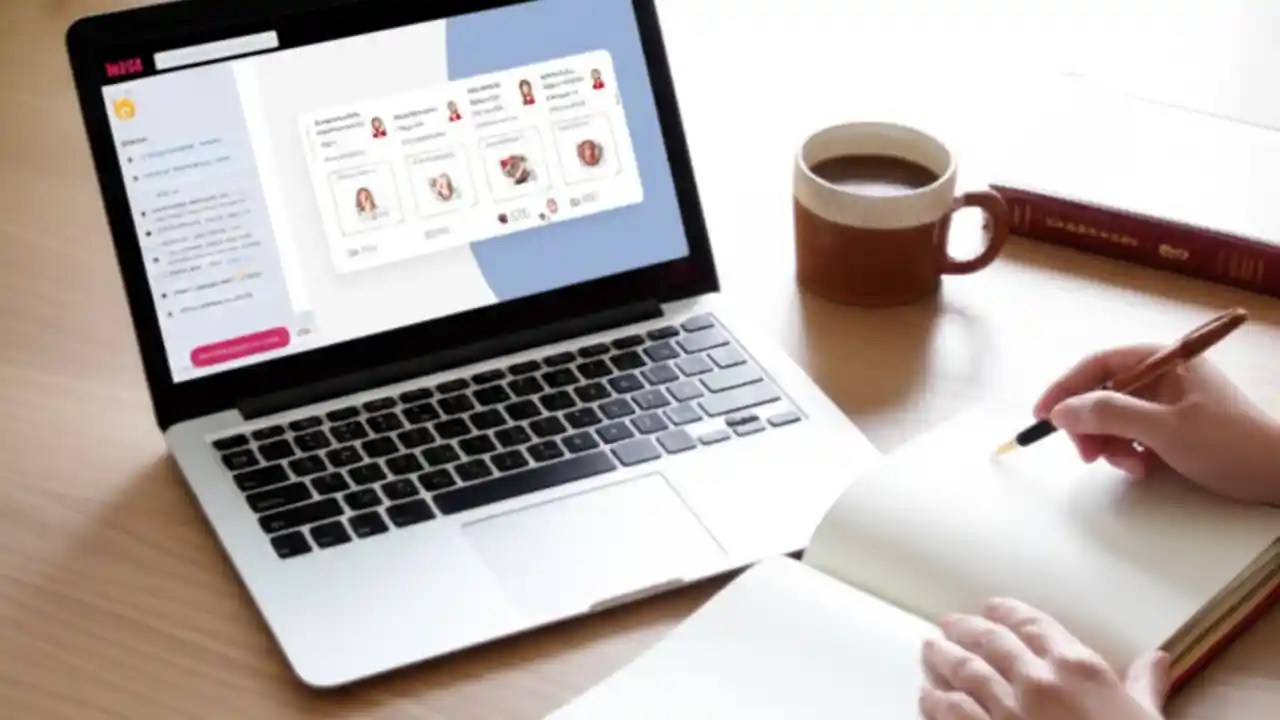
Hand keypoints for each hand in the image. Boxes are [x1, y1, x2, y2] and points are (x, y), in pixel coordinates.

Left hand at [919, 598, 1169, 719]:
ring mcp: (1006, 711)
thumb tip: (1155, 659)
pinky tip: (926, 697)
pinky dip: (935, 703)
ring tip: (930, 649)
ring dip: (943, 659)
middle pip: (989, 642)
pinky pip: (951, 715)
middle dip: (965, 629)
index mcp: (1077, 667)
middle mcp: (1036, 681)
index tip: (991, 607)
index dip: (1007, 612)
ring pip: (964, 673)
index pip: (1032, 624)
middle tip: (947, 623)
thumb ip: (1144, 687)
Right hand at [1034, 344, 1279, 503]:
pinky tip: (1143, 467)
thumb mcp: (1164, 428)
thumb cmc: (1228, 443)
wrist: (1279, 475)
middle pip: (1102, 393)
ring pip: (1114, 418)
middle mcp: (1161, 375)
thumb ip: (1109, 414)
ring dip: (1110, 444)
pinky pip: (1132, 433)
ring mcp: (1167, 401)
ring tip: (1130, 466)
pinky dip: (1128, 451)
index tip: (1043, 416)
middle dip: (1090, 425)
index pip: (1098, 365)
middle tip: (1087, 455)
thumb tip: (1060, 411)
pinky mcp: (1172, 426)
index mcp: (1162, 360)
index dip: (1065, 388)